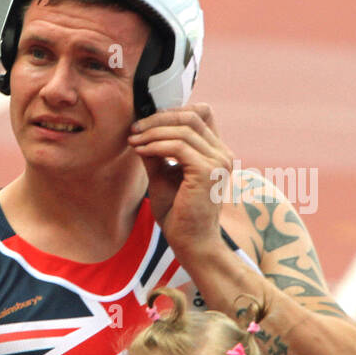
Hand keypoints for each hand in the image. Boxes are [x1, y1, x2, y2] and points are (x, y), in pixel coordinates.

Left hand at [127, 104, 232, 255]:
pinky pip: (178, 147)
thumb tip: (138, 132)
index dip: (173, 112)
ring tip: (133, 140)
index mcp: (216, 152)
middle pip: (192, 116)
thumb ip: (156, 154)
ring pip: (183, 129)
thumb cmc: (177, 213)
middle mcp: (222, 153)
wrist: (190, 242)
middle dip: (158, 118)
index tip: (146, 122)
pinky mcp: (207, 172)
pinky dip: (155, 145)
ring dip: (153, 132)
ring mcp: (218, 162)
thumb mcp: (162, 176)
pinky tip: (140, 150)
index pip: (202, 114)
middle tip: (134, 128)